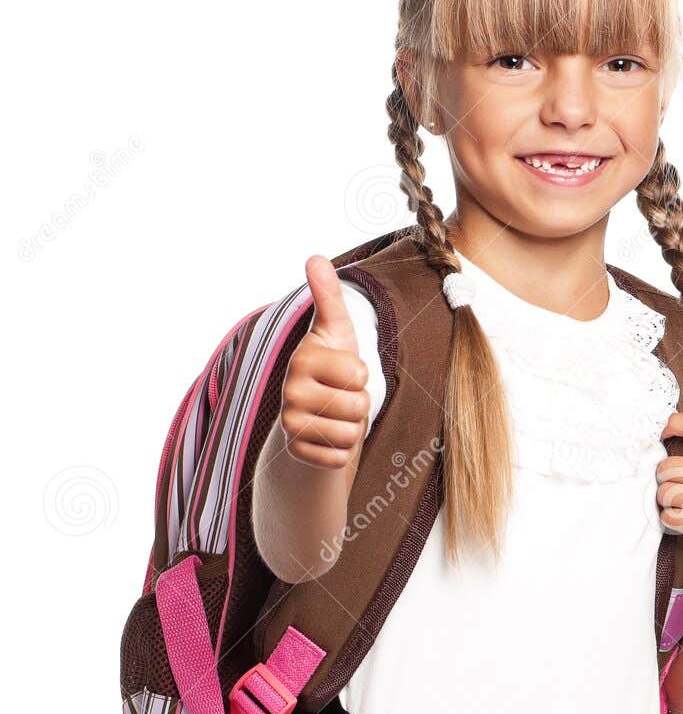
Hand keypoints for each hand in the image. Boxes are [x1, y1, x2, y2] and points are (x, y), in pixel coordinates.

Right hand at [279, 255, 370, 470]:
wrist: (310, 417)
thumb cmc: (330, 369)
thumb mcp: (334, 332)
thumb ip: (328, 296)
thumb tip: (314, 257)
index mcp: (302, 358)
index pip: (360, 373)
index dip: (361, 376)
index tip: (342, 373)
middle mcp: (290, 391)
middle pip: (359, 405)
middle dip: (359, 405)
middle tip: (340, 398)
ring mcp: (290, 424)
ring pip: (351, 433)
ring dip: (352, 428)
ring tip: (335, 417)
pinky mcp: (296, 453)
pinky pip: (340, 457)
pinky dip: (341, 451)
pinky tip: (326, 438)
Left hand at [657, 410, 682, 569]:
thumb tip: (679, 432)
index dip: (675, 423)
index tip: (665, 432)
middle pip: (672, 466)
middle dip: (663, 474)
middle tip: (671, 480)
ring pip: (668, 493)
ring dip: (665, 498)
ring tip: (675, 501)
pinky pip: (674, 518)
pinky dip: (670, 518)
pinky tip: (680, 517)